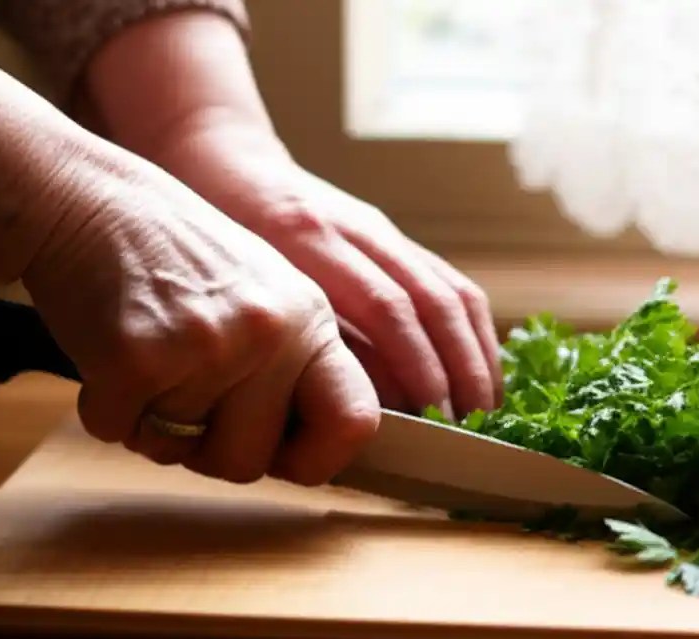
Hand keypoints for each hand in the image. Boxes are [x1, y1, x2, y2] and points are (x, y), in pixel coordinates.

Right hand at [21, 143, 380, 486]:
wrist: (88, 198)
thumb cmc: (174, 256)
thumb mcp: (267, 295)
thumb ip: (296, 367)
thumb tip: (316, 452)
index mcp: (310, 320)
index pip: (355, 421)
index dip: (318, 459)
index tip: (284, 458)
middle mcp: (270, 334)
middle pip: (249, 464)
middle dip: (207, 449)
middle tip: (181, 395)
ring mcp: (207, 346)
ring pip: (178, 453)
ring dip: (150, 422)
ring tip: (146, 354)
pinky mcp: (139, 358)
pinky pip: (119, 433)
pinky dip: (104, 408)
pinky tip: (107, 352)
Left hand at [143, 117, 503, 419]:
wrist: (222, 156)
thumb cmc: (212, 232)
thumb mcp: (239, 284)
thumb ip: (297, 334)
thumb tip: (363, 400)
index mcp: (306, 238)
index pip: (385, 306)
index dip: (417, 364)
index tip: (432, 415)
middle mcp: (355, 228)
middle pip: (430, 298)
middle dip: (459, 366)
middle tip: (469, 422)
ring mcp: (380, 228)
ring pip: (450, 288)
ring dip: (475, 351)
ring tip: (485, 404)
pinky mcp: (393, 234)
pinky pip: (448, 281)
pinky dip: (470, 330)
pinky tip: (477, 368)